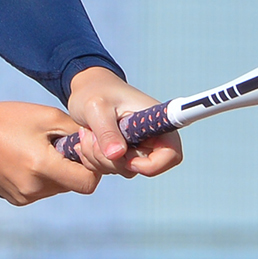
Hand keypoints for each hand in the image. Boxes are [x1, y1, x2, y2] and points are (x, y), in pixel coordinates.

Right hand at [0, 100, 101, 204]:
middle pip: (72, 186)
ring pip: (56, 189)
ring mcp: (22, 196)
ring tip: (37, 150)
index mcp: (42, 166)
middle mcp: (33, 188)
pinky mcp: (14, 199)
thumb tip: (98, 146)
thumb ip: (77, 132)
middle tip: (58, 145)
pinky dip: (40, 179)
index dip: (92, 168)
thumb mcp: (47, 116)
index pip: (87, 183)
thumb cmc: (10, 118)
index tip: (82, 151)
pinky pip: (40, 192)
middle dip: (72, 168)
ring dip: (56, 173)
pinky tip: (24, 159)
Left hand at [65, 66, 184, 178]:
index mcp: (154, 122)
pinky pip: (109, 169)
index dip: (153, 165)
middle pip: (140, 167)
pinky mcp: (121, 154)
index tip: (126, 158)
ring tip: (88, 132)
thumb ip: (107, 131)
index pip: (172, 154)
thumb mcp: (97, 107)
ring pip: (122, 169)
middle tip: (92, 136)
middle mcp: (149, 137)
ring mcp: (135, 148)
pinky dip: (93, 160)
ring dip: (98, 157)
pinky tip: (86, 139)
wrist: (85, 89)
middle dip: (111, 158)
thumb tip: (117, 155)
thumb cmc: (95, 91)